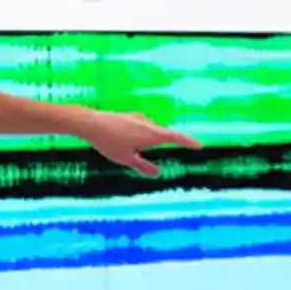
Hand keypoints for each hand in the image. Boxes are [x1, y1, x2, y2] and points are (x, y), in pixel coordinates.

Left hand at [77, 110, 201, 176]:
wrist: (90, 123)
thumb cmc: (109, 142)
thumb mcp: (127, 159)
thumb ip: (143, 166)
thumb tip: (158, 173)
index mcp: (151, 134)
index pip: (175, 137)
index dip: (188, 141)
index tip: (200, 145)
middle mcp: (147, 123)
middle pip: (163, 134)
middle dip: (169, 142)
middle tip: (178, 148)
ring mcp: (138, 118)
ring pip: (151, 130)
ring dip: (151, 140)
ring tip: (142, 151)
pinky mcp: (129, 116)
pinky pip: (142, 127)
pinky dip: (142, 135)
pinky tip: (128, 141)